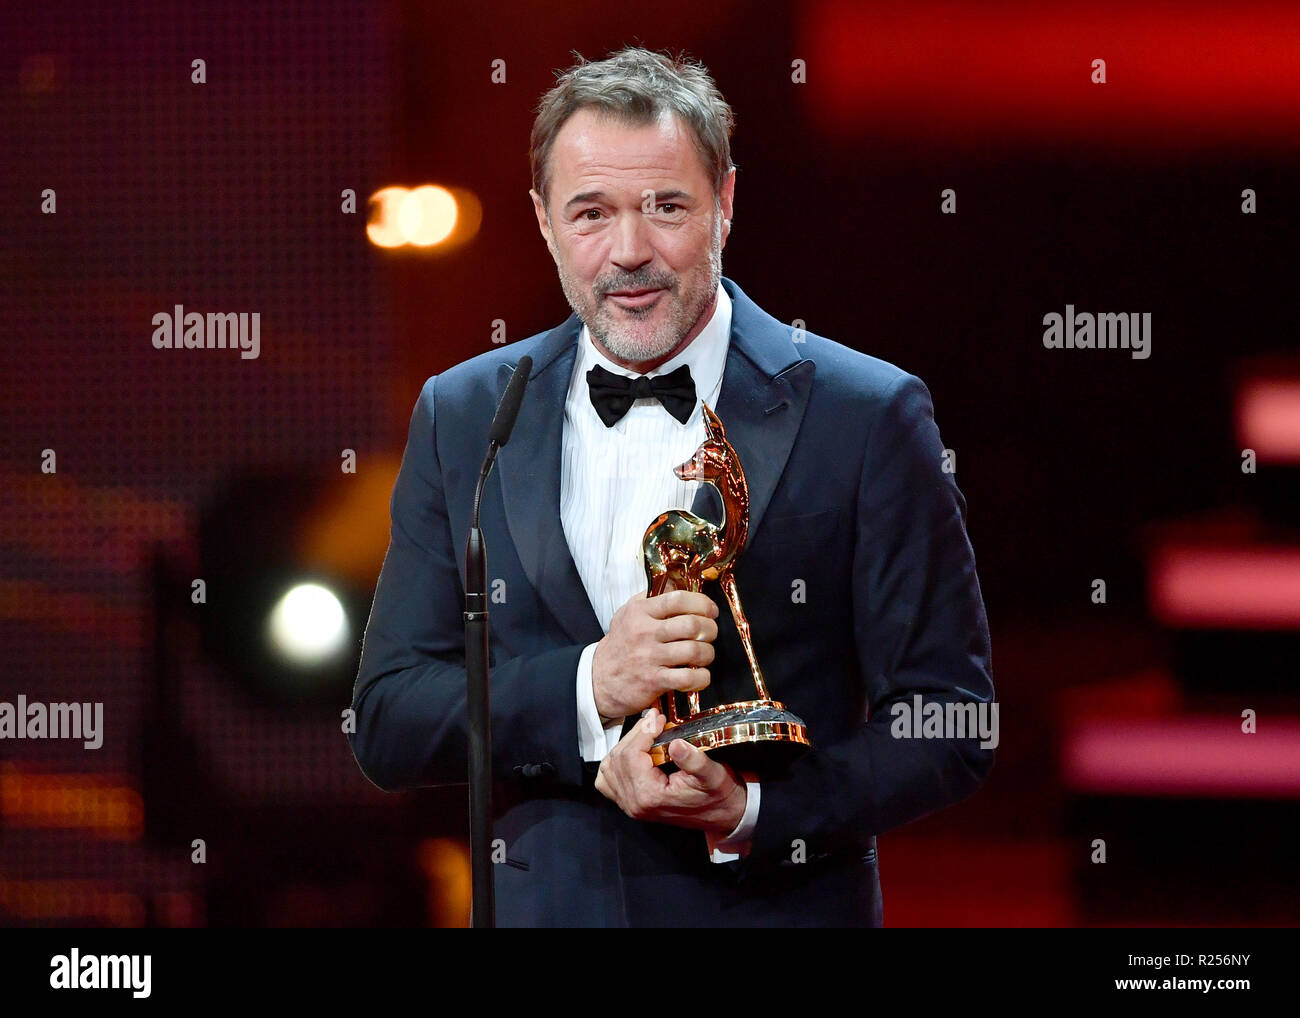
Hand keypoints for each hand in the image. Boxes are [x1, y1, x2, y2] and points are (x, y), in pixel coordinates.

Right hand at [592, 589, 718, 721]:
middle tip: (710, 634)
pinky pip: (689, 678)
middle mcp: (645, 632)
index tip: (710, 610)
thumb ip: (651, 598)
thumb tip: (677, 583)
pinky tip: (699, 675)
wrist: (597, 679)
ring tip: (704, 655)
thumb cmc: (619, 645)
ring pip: (695, 651)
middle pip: (692, 625)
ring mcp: (649, 657)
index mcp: (640, 612)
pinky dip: (702, 677)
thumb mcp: (628, 613)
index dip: (702, 603)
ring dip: (708, 654)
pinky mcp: (653, 681)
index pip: (678, 599)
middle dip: (710, 629)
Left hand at [594, 708, 746, 835]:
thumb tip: (676, 743)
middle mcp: (634, 804)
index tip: (658, 718)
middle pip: (618, 758)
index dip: (643, 731)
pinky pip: (608, 780)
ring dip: (625, 746)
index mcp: (650, 796)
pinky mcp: (630, 803)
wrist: (721, 815)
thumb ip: (694, 760)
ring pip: (609, 767)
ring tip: (646, 734)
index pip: (631, 756)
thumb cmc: (717, 796)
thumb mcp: (713, 775)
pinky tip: (633, 752)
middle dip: (635, 734)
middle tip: (654, 720)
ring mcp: (630, 805)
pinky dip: (615, 763)